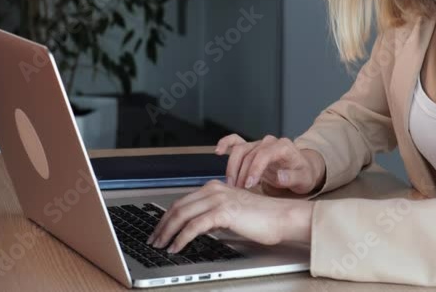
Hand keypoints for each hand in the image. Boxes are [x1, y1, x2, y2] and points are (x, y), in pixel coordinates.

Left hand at [146, 179, 312, 253]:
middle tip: (154, 240)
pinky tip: (177, 247)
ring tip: (161, 245)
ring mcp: (218, 199)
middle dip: (162, 225)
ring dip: (167, 232)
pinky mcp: (223, 212)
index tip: (159, 230)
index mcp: (215, 188)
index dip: (167, 217)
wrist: (281, 217)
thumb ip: (213, 216)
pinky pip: (194, 226)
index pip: (183, 201)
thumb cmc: (262, 218)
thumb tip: (195, 228)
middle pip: (178, 207)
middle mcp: (214, 189)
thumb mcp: (231, 214)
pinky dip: (181, 238)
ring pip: (182, 215)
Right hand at [215, 134, 324, 195]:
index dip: (254, 169)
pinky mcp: (251, 148)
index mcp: (283, 146)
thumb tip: (280, 176)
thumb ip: (292, 178)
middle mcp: (269, 142)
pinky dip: (226, 144)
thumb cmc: (303, 174)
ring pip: (239, 150)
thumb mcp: (303, 179)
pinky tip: (218, 151)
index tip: (249, 184)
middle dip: (241, 172)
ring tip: (231, 184)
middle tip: (238, 190)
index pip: (264, 154)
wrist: (302, 169)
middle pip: (249, 153)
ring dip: (232, 167)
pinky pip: (236, 141)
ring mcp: (259, 144)